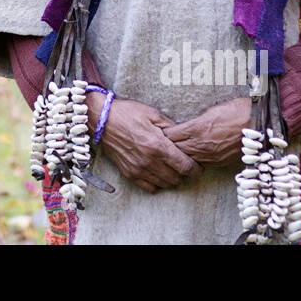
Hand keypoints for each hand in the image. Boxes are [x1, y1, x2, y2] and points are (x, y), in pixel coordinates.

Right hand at [87, 93, 201, 192]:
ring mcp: (138, 169)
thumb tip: (185, 138)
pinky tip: (158, 172)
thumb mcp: (153, 114)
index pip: (185, 167)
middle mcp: (149, 161)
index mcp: (158, 146)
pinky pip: (149, 187)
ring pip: (165, 184)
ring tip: (171, 168)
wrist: (102, 120)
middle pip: (177, 178)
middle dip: (184, 173)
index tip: (198, 167)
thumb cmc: (128, 113)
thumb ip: (171, 127)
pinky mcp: (129, 173)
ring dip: (172, 178)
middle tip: (184, 164)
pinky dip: (157, 183)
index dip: (196, 169)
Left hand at [161, 96, 252, 168]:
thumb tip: (185, 127)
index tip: (157, 133)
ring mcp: (209, 155)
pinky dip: (193, 161)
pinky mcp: (218, 162)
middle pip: (176, 149)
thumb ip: (195, 122)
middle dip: (167, 147)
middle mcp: (201, 144)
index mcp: (196, 128)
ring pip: (187, 159)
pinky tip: (190, 158)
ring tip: (172, 154)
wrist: (257, 124)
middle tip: (160, 145)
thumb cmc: (235, 111)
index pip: (171, 135)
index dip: (163, 135)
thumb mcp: (210, 111)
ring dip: (179, 156)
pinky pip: (200, 164)